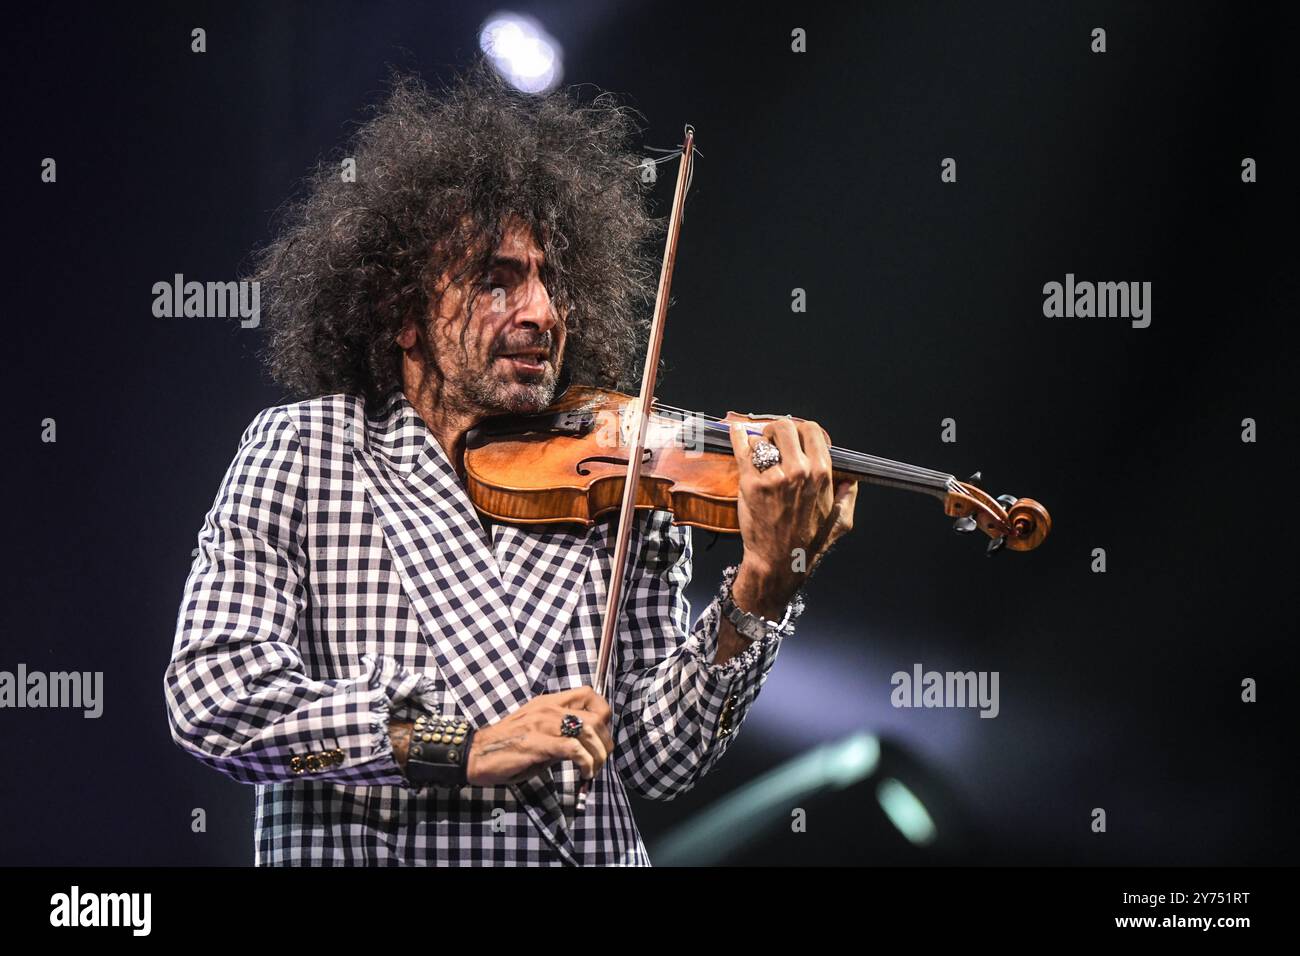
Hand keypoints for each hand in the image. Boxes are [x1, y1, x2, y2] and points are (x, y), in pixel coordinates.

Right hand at [465, 686, 613, 786]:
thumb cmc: (506, 747)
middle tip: (601, 759)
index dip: (603, 712)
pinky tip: (584, 773)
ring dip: (598, 754)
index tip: (603, 734)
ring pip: (588, 730)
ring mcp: (542, 724)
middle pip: (595, 715)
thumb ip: (560, 733)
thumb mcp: (537, 732)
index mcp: (548, 702)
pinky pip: (573, 748)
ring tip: (593, 769)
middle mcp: (548, 708)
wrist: (474, 754)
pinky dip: (585, 762)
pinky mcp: (537, 743)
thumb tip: (586, 746)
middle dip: (605, 741)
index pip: (588, 694)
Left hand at [728, 417, 857, 607]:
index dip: (801, 430)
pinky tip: (735, 431)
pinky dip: (738, 439)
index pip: (812, 430)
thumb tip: (849, 476)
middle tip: (772, 439)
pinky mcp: (751, 485)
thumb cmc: (809, 542)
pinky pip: (743, 451)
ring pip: (762, 439)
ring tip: (757, 449)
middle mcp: (799, 471)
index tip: (794, 437)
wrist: (778, 561)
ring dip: (759, 440)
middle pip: (785, 427)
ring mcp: (773, 477)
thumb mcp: (842, 520)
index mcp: (822, 473)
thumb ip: (848, 493)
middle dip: (777, 430)